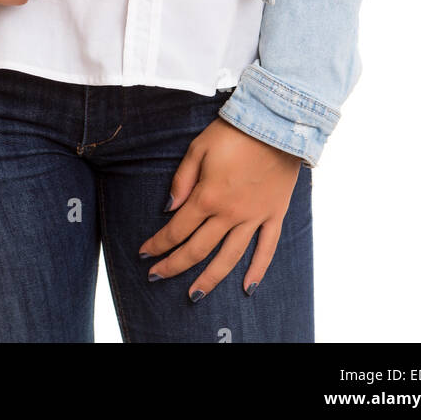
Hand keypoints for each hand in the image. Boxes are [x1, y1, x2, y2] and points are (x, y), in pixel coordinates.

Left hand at [137, 117, 301, 299]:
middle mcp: (229, 214)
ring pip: (229, 257)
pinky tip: (247, 287)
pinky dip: (258, 269)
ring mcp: (254, 217)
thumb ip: (182, 179)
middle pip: (198, 249)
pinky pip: (267, 249)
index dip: (159, 244)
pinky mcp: (274, 215)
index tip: (145, 253)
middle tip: (156, 277)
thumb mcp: (198, 147)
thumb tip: (168, 208)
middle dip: (174, 265)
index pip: (177, 229)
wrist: (275, 123)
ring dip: (210, 279)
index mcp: (207, 196)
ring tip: (194, 295)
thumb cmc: (233, 132)